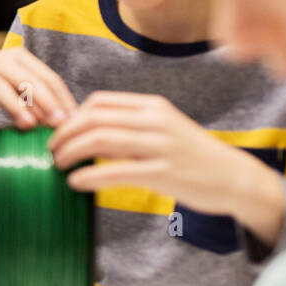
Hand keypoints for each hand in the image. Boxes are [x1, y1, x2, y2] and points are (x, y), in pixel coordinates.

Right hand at [0, 47, 76, 130]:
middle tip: (57, 124)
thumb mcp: (17, 86)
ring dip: (15, 106)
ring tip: (28, 125)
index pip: (46, 77)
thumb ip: (38, 101)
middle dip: (45, 102)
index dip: (61, 98)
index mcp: (19, 58)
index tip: (73, 119)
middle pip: (26, 80)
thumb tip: (66, 123)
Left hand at [48, 91, 285, 245]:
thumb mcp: (163, 129)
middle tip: (50, 150)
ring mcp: (161, 146)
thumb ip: (130, 125)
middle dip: (64, 134)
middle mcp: (156, 120)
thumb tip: (85, 130)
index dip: (71, 116)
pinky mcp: (165, 174)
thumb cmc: (192, 156)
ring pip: (102, 140)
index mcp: (153, 106)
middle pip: (94, 118)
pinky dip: (89, 177)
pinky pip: (117, 172)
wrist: (235, 178)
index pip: (100, 101)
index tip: (58, 133)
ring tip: (58, 165)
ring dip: (71, 152)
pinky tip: (75, 183)